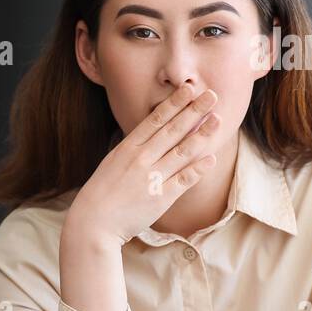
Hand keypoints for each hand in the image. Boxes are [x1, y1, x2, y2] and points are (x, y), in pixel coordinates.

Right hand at [65, 82, 222, 246]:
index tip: (189, 88)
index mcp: (128, 148)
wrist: (94, 222)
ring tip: (217, 120)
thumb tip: (151, 133)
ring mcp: (152, 178)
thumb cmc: (102, 192)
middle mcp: (141, 159)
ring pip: (182, 152)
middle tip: (212, 95)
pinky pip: (183, 180)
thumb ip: (133, 148)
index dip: (174, 103)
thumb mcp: (113, 162)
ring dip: (202, 134)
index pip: (156, 120)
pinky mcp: (160, 197)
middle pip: (172, 130)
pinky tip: (211, 158)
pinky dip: (198, 169)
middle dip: (193, 111)